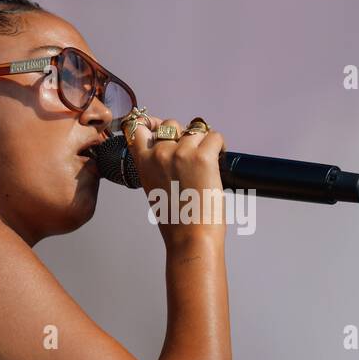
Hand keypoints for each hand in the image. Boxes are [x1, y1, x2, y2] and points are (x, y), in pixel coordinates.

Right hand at [124, 113, 226, 246]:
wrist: (190, 237)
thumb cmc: (175, 220)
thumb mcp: (154, 189)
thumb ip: (155, 167)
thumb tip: (171, 151)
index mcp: (143, 163)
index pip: (137, 128)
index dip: (150, 122)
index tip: (159, 126)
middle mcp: (159, 153)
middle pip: (171, 124)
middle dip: (183, 134)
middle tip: (193, 151)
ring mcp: (181, 153)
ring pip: (196, 130)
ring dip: (204, 141)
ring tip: (209, 159)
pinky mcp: (203, 157)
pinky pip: (215, 136)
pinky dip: (220, 144)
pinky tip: (221, 156)